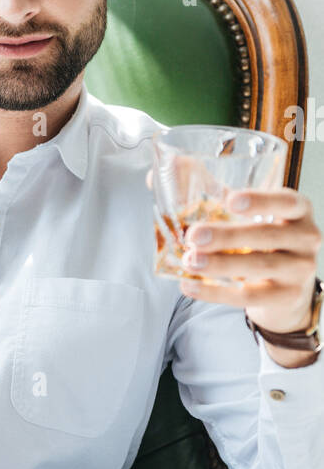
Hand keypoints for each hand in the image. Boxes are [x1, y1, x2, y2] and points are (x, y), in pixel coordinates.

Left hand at [146, 170, 321, 338]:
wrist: (285, 287)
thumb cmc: (260, 239)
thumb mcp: (246, 213)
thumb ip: (211, 190)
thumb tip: (161, 171)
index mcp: (297, 210)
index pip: (287, 201)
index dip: (261, 200)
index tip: (230, 200)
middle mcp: (306, 238)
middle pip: (267, 235)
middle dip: (227, 236)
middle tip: (192, 235)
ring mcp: (299, 270)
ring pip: (258, 267)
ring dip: (220, 264)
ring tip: (188, 261)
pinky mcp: (285, 297)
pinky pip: (248, 297)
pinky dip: (215, 292)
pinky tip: (188, 285)